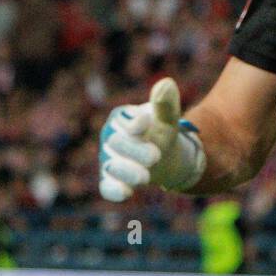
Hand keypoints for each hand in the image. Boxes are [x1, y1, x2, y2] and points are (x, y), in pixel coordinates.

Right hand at [99, 78, 205, 201]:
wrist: (163, 157)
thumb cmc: (161, 132)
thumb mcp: (167, 118)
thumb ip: (166, 103)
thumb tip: (166, 83)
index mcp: (120, 118)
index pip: (121, 120)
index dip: (133, 123)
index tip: (145, 124)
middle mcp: (110, 138)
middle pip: (116, 144)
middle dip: (135, 150)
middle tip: (155, 156)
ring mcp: (109, 160)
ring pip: (112, 166)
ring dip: (128, 171)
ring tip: (146, 177)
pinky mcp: (111, 180)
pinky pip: (107, 187)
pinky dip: (114, 190)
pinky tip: (126, 192)